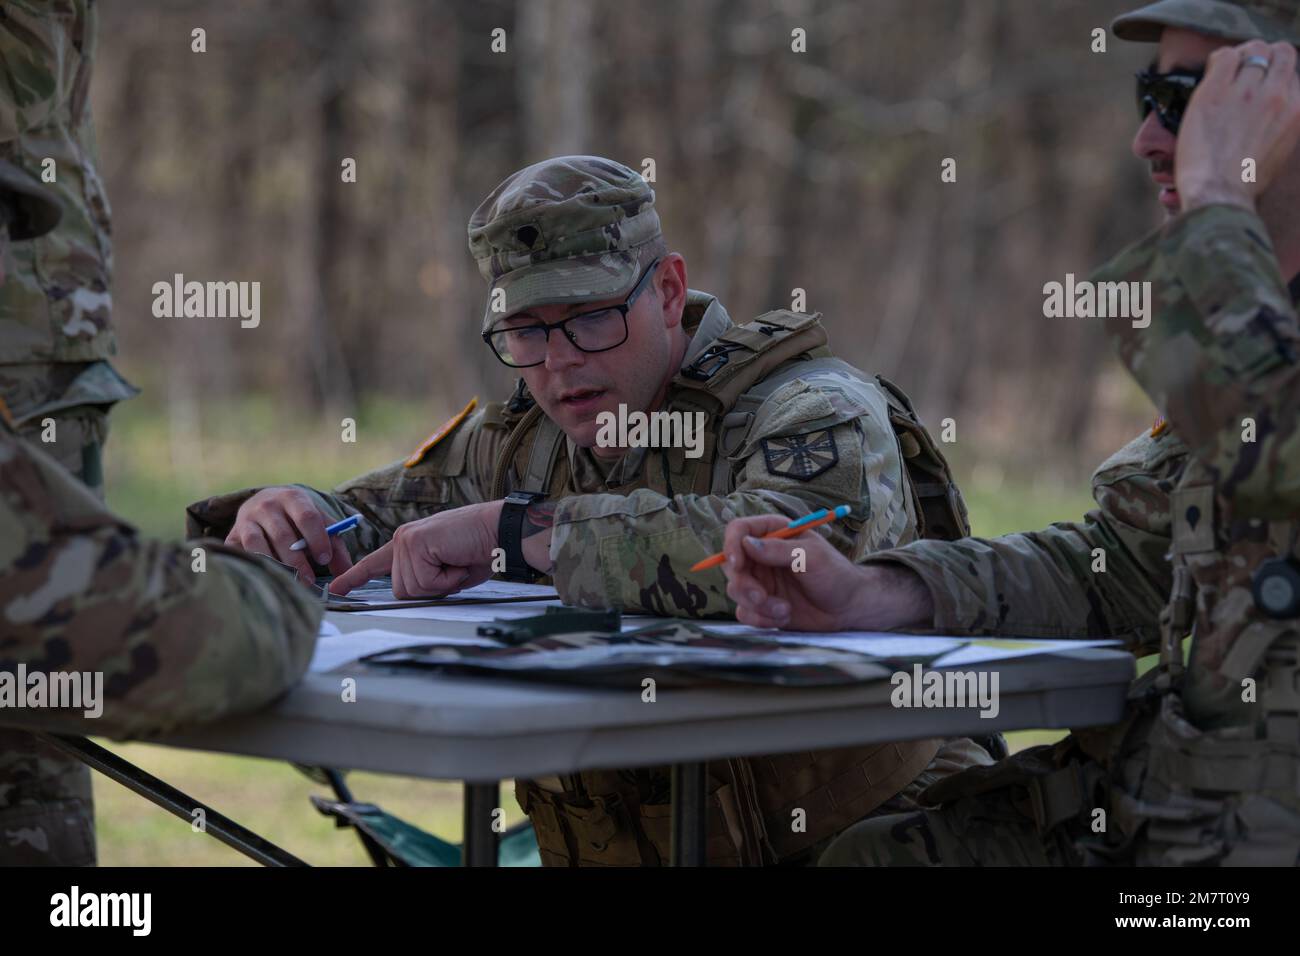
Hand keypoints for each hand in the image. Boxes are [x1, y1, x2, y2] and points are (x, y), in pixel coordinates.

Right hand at [227, 486, 352, 583]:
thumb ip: (335, 544)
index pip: (307, 517)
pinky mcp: (232, 535)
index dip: (317, 539)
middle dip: (297, 561)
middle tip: (309, 581)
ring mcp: (246, 520)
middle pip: (283, 535)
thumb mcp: (319, 522)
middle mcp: (267, 505)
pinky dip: (250, 566)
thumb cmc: (297, 517)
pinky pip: (239, 553)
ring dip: (274, 565)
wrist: (264, 502)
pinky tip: (265, 578)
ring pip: (257, 545)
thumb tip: (348, 574)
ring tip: (289, 582)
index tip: (324, 559)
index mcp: (292, 498)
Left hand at [328, 501, 502, 597]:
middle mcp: (402, 539)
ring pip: (412, 589)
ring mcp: (406, 539)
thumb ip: (427, 579)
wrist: (500, 532)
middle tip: (454, 568)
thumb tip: (413, 594)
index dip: (355, 577)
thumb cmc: (482, 550)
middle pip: (401, 590)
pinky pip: (424, 582)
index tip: (336, 589)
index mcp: (409, 544)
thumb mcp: (448, 571)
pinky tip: (456, 560)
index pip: (375, 563)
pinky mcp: (414, 543)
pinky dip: (446, 580)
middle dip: (431, 589)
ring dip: (441, 584)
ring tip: (456, 562)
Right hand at [719, 514, 934, 630]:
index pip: (739, 530)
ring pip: (736, 591)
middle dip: (743, 584)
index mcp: (773, 533)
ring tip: (784, 609)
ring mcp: (760, 582)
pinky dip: (761, 618)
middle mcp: (761, 556)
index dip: (731, 544)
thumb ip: (779, 550)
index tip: (737, 563)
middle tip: (761, 596)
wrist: (848, 608)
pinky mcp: (761, 606)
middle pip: (731, 565)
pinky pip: (745, 613)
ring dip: (756, 604)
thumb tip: (747, 544)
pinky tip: (785, 615)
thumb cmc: (836, 574)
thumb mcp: (812, 556)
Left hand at [1177, 40, 1299, 210]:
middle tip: (1245, 70)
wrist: (1218, 194)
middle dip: (1265, 56)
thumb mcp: (1281, 149)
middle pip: (1281, 52)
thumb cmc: (1244, 180)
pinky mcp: (1215, 92)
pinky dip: (1219, 59)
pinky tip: (1212, 74)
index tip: (1261, 82)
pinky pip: (1224, 56)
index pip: (1294, 72)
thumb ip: (1284, 122)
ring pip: (1254, 50)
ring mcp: (1246, 91)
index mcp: (1297, 110)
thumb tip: (1276, 108)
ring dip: (1241, 56)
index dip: (1276, 74)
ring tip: (1227, 72)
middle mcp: (1278, 95)